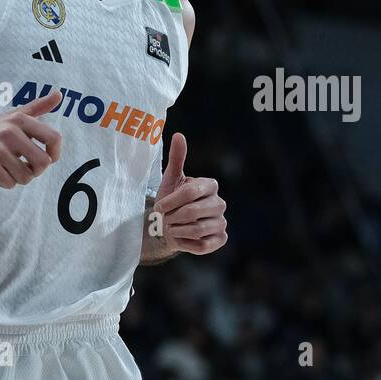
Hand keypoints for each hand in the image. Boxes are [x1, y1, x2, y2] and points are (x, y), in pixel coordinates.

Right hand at [0, 89, 63, 187]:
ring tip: (8, 168)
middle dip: (36, 171)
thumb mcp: (13, 117)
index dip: (55, 153)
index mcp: (20, 119)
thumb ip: (37, 107)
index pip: (54, 138)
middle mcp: (10, 131)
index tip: (48, 158)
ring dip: (19, 178)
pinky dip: (6, 183)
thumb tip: (59, 94)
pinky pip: (10, 183)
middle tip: (24, 167)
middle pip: (43, 162)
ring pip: (26, 176)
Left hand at [152, 133, 227, 254]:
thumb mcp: (171, 179)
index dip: (170, 201)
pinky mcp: (221, 238)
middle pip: (192, 212)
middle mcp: (220, 203)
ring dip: (178, 230)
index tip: (158, 207)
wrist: (170, 226)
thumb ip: (177, 158)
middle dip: (173, 217)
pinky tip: (182, 238)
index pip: (190, 192)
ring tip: (172, 228)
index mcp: (210, 185)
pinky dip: (187, 243)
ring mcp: (222, 221)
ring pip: (197, 229)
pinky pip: (203, 244)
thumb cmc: (171, 202)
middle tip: (166, 219)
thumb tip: (179, 135)